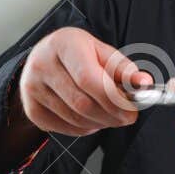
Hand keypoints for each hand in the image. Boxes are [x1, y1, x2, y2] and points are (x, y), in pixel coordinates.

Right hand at [15, 27, 152, 136]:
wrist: (45, 56)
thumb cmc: (77, 53)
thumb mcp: (101, 51)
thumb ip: (122, 68)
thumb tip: (143, 83)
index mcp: (63, 44)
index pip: (88, 78)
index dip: (113, 99)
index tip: (131, 109)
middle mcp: (42, 65)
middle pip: (82, 103)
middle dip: (110, 116)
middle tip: (127, 117)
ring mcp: (32, 89)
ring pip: (74, 119)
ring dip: (99, 123)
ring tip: (110, 116)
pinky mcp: (31, 109)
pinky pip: (64, 128)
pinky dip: (84, 129)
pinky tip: (91, 119)